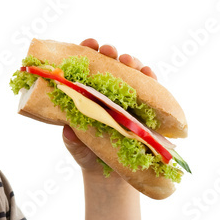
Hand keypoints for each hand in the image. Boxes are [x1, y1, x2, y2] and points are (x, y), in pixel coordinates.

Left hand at [61, 38, 155, 174]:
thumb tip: (67, 131)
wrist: (111, 175)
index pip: (85, 67)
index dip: (86, 51)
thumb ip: (72, 141)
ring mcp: (127, 99)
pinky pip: (151, 90)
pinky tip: (148, 73)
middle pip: (108, 65)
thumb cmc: (88, 155)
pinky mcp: (146, 109)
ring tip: (129, 61)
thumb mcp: (77, 149)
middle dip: (109, 53)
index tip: (88, 44)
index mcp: (85, 94)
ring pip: (130, 73)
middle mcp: (106, 92)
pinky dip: (150, 79)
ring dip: (131, 63)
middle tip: (108, 50)